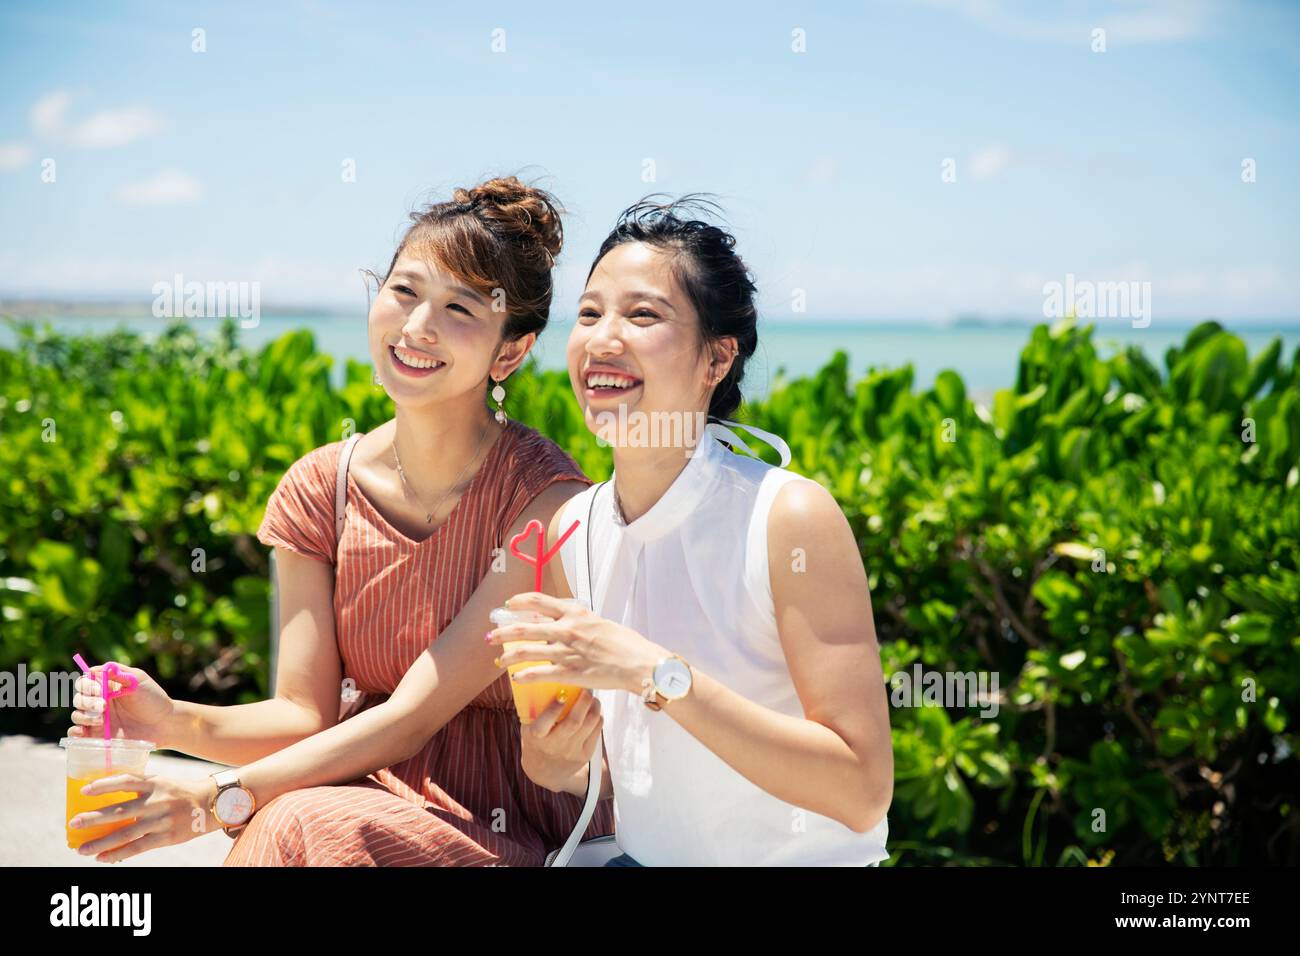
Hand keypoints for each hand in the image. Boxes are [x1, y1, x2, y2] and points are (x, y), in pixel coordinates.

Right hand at [69, 663, 174, 747]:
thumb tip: (97, 668)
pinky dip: (75, 731)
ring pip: (77, 714)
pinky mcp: (98, 734)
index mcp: (106, 686)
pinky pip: (77, 732)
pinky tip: (83, 731)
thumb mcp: (139, 680)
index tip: (100, 690)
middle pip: (79, 698)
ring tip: (102, 720)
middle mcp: (99, 701)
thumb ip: (119, 673)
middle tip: (104, 707)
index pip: (85, 681)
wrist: (163, 724)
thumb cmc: (153, 699)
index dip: (87, 685)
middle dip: (87, 701)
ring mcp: (97, 718)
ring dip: (84, 716)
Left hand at [70, 774, 217, 862]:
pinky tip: (102, 858)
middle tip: (73, 824)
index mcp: (155, 783)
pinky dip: (118, 854)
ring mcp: (161, 820)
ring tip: (82, 849)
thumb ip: (141, 788)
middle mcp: (156, 801)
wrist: (212, 803)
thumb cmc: (182, 793)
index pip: (124, 781)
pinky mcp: (166, 837)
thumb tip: (108, 800)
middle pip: (119, 811)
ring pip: (125, 833)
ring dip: (100, 842)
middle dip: (93, 819)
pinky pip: (137, 848)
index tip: (83, 791)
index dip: (103, 785)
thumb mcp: (163, 782)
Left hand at [487, 592, 666, 695]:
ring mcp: (567, 651)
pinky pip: (540, 673)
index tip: (509, 604)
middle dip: (504, 632)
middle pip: (525, 627)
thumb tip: (561, 622)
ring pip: (527, 652)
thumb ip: (578, 621)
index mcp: (576, 613)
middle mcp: (568, 629)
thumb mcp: (598, 623)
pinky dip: (524, 676)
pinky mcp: (570, 672)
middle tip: (490, 635)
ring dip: (508, 656)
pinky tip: (516, 678)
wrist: (638, 662)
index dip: (520, 601)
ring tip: (498, 661)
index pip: (539, 601)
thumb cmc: (624, 643)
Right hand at [520, 690, 602, 793]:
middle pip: (574, 722)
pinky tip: (593, 709)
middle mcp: (554, 746)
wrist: (545, 772)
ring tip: (591, 697)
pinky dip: (597, 716)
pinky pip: (597, 730)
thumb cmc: (536, 740)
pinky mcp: (585, 754)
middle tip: (586, 688)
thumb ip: (534, 708)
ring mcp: (572, 751)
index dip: (553, 709)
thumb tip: (543, 674)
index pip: (543, 725)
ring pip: (590, 724)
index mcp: (536, 738)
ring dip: (594, 706)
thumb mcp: (528, 727)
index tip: (561, 695)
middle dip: (583, 702)